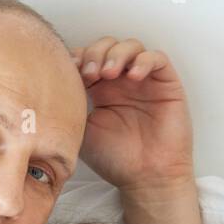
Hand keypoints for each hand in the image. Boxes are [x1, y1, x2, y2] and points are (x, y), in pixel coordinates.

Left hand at [70, 36, 193, 189]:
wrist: (146, 178)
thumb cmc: (116, 159)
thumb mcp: (82, 129)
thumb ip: (72, 104)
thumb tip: (55, 82)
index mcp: (102, 90)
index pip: (89, 57)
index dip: (79, 57)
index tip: (70, 72)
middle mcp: (123, 82)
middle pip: (107, 46)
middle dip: (95, 53)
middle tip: (89, 74)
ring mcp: (146, 82)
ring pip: (131, 46)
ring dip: (116, 53)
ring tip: (108, 74)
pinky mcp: (168, 85)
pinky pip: (157, 58)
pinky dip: (143, 61)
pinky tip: (132, 76)